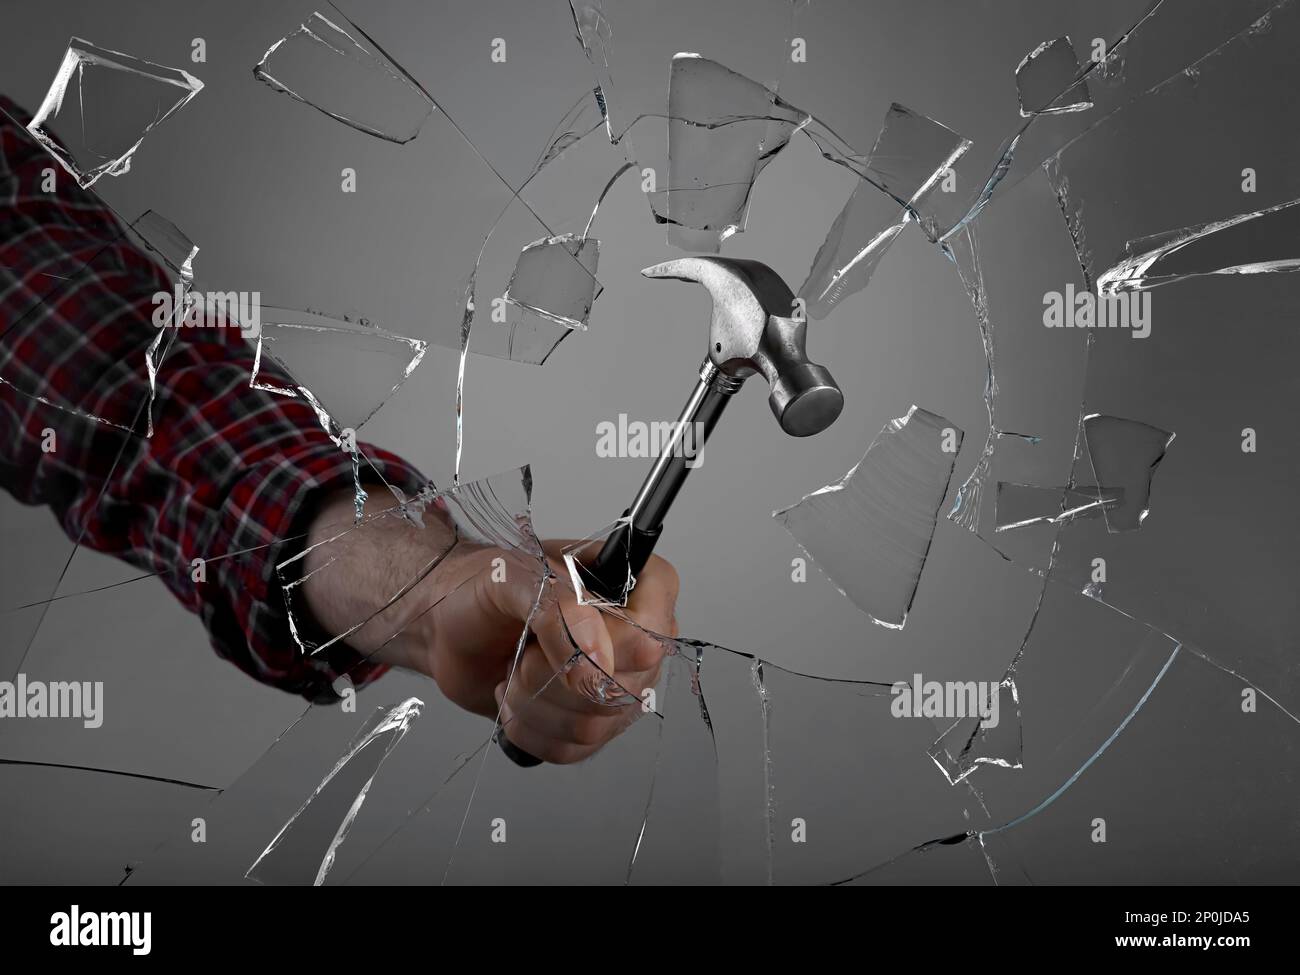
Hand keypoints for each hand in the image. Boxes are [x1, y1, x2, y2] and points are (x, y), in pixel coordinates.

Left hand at [300, 488, 678, 763]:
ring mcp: (623, 684)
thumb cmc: (485, 589)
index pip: (652, 634)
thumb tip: (597, 658)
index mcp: (639, 583)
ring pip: (595, 725)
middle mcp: (642, 635)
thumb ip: (559, 606)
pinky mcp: (596, 723)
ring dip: (535, 704)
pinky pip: (575, 750)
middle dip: (553, 677)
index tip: (552, 646)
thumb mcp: (514, 576)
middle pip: (622, 688)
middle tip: (523, 651)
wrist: (452, 625)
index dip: (603, 650)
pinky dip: (531, 730)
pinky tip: (518, 699)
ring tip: (516, 672)